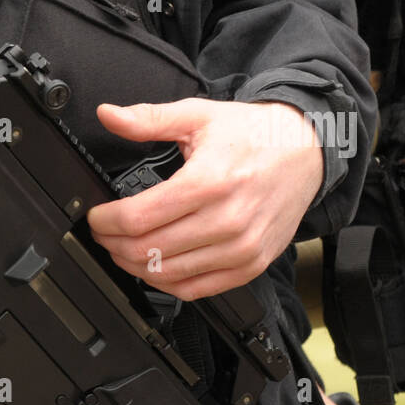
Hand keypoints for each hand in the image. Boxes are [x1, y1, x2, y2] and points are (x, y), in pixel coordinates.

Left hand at [86, 99, 323, 299]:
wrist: (308, 151)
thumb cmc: (254, 135)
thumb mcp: (199, 116)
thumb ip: (149, 118)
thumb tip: (108, 114)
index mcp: (209, 182)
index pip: (138, 218)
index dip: (105, 222)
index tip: (96, 217)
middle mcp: (227, 220)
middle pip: (147, 250)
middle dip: (112, 244)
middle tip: (104, 234)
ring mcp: (241, 247)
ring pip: (166, 274)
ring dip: (133, 265)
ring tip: (123, 249)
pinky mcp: (251, 265)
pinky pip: (196, 289)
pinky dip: (166, 282)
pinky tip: (154, 266)